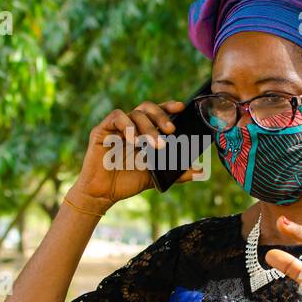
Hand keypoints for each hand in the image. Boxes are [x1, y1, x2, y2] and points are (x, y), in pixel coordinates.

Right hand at [68, 100, 194, 210]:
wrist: (103, 194)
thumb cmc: (127, 182)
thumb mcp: (155, 176)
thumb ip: (175, 172)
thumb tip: (199, 171)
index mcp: (143, 131)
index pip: (157, 112)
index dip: (168, 107)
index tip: (181, 108)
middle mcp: (130, 125)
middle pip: (147, 108)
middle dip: (161, 117)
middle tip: (171, 131)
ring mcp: (116, 127)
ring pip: (134, 113)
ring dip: (148, 127)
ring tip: (155, 145)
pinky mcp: (101, 130)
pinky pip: (116, 118)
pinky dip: (127, 126)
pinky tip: (134, 140)